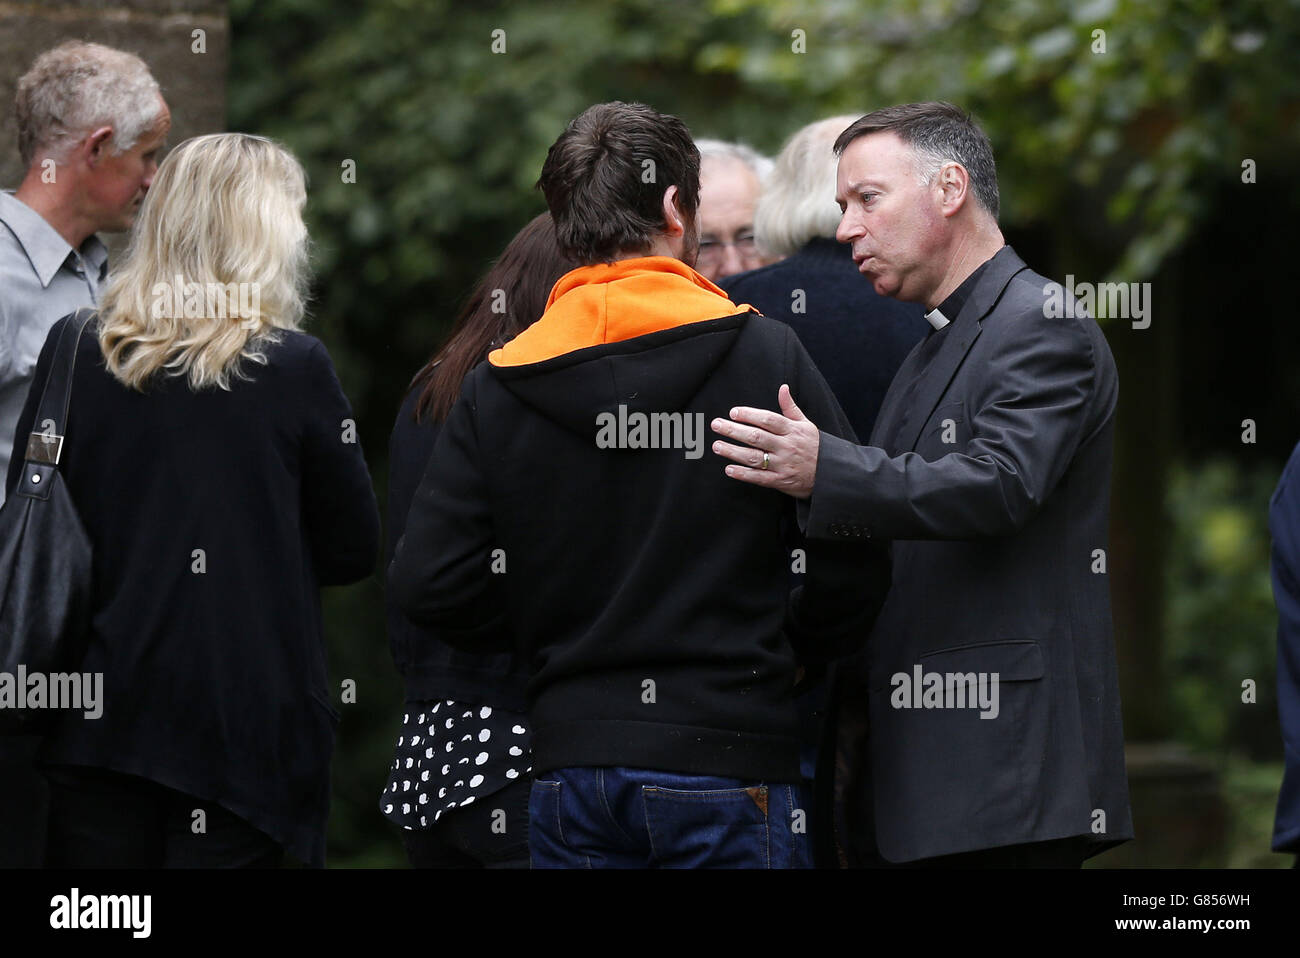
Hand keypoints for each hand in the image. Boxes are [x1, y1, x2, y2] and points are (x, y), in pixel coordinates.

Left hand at [710, 384, 818, 498]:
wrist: (830, 474)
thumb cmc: (814, 446)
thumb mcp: (806, 424)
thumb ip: (790, 407)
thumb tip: (782, 387)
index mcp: (792, 430)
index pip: (768, 420)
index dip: (750, 415)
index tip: (733, 412)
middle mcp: (786, 446)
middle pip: (757, 437)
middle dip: (734, 430)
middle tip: (716, 425)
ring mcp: (783, 464)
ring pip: (755, 457)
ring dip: (733, 451)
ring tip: (716, 446)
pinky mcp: (781, 481)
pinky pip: (760, 478)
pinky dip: (744, 474)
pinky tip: (729, 469)